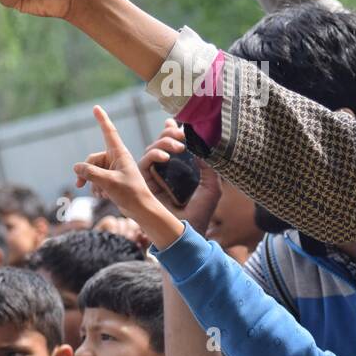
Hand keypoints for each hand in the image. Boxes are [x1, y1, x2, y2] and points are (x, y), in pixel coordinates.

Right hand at [74, 106, 183, 248]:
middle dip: (85, 172)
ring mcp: (114, 169)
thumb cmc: (130, 193)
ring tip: (101, 193)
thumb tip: (76, 167)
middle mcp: (116, 158)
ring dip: (92, 183)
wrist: (141, 209)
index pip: (109, 132)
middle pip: (92, 159)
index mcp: (119, 153)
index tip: (96, 107)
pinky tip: (103, 196)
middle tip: (79, 185)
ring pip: (92, 171)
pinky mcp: (112, 179)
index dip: (102, 119)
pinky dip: (96, 188)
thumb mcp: (107, 182)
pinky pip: (96, 180)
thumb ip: (90, 173)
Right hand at [136, 118, 222, 236]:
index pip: (172, 146)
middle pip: (160, 143)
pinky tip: (167, 157)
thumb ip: (209, 168)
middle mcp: (163, 172)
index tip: (180, 123)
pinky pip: (144, 162)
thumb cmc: (201, 213)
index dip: (173, 132)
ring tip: (179, 146)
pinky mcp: (144, 183)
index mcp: (178, 170)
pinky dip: (154, 155)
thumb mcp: (211, 187)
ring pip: (151, 149)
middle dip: (170, 133)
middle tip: (182, 132)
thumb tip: (203, 148)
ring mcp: (152, 177)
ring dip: (164, 142)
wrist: (188, 232)